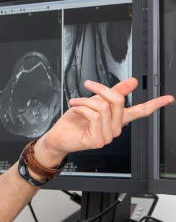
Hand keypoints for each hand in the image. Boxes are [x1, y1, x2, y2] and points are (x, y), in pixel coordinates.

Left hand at [36, 77, 173, 163]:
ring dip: (85, 100)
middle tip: (88, 84)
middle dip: (100, 89)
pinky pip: (94, 116)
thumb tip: (133, 81)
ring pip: (103, 107)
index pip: (141, 111)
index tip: (169, 98)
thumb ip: (113, 92)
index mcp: (118, 119)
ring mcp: (108, 136)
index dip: (156, 104)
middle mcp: (116, 128)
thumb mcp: (94, 101)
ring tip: (75, 102)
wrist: (58, 137)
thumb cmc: (74, 122)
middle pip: (118, 101)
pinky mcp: (98, 140)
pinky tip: (75, 109)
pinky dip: (81, 108)